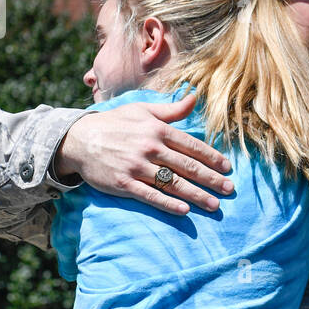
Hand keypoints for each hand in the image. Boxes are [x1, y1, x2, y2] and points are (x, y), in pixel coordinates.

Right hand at [55, 93, 232, 214]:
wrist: (78, 139)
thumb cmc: (115, 124)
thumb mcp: (142, 110)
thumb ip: (171, 109)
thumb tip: (194, 97)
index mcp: (157, 129)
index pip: (191, 145)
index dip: (212, 157)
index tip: (228, 168)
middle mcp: (150, 148)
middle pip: (187, 166)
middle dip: (211, 179)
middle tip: (230, 190)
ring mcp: (137, 167)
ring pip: (173, 183)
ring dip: (196, 195)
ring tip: (214, 205)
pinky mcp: (123, 184)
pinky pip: (150, 195)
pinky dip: (168, 203)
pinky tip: (184, 211)